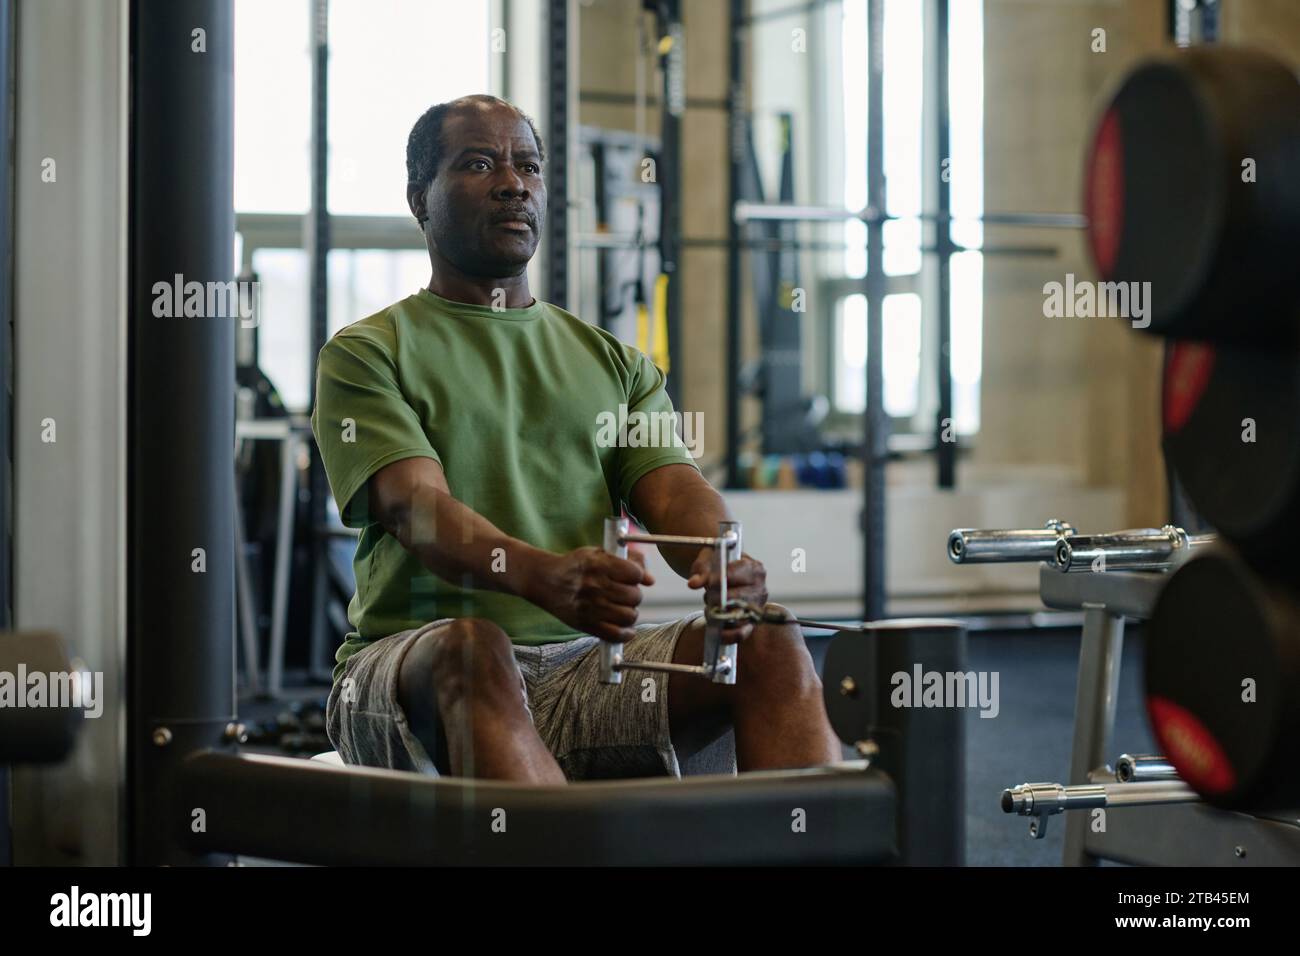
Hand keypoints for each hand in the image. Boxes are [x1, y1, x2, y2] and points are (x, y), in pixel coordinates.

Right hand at [527, 547, 654, 642]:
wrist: (544, 581)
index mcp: (598, 565)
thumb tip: (650, 579)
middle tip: (625, 593)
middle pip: (634, 596)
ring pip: (629, 615)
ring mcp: (590, 607)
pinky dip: (625, 633)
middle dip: (634, 594)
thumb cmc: (574, 566)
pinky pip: (615, 634)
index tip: (632, 577)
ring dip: (630, 612)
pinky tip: (625, 628)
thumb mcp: (597, 553)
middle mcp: (595, 586)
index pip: (635, 574)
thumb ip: (626, 561)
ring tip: (622, 608)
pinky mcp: (585, 624)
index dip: (638, 576)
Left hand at [686, 549, 767, 642]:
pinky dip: (726, 634)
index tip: (709, 583)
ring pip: (740, 617)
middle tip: (708, 597)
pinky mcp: (750, 623)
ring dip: (720, 616)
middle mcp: (759, 589)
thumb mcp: (707, 562)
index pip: (740, 574)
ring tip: (709, 610)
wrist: (720, 576)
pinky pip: (741, 633)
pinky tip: (715, 630)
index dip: (723, 579)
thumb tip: (694, 583)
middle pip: (741, 598)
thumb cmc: (716, 566)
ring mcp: (756, 608)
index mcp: (754, 568)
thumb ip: (701, 571)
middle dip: (720, 600)